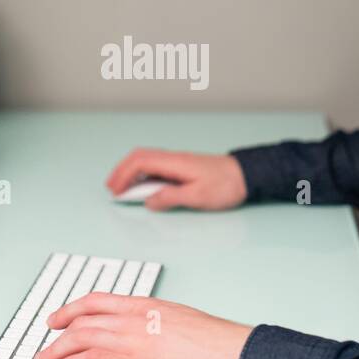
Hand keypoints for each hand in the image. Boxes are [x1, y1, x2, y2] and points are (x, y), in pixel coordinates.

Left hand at [34, 293, 254, 358]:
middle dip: (59, 332)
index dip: (73, 308)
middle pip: (82, 320)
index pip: (98, 301)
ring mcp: (127, 340)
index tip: (61, 316)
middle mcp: (131, 318)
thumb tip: (141, 339)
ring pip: (78, 338)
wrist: (227, 356)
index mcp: (144, 305)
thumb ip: (152, 325)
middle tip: (47, 342)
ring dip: (57, 350)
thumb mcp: (177, 320)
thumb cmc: (212, 344)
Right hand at [105, 148, 247, 210]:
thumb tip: (149, 201)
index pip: (140, 162)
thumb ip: (170, 198)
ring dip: (131, 172)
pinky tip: (143, 186)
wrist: (246, 175)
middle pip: (139, 157)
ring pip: (147, 161)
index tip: (115, 190)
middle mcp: (174, 158)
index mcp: (175, 162)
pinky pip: (157, 167)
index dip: (123, 175)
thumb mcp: (197, 196)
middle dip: (121, 171)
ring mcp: (178, 162)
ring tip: (122, 188)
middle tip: (111, 187)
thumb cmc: (226, 185)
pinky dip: (144, 175)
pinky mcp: (183, 168)